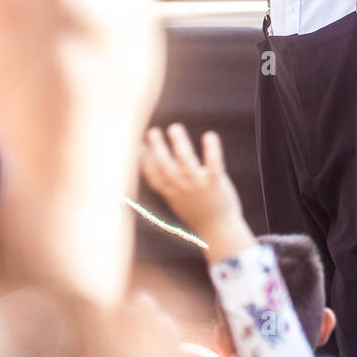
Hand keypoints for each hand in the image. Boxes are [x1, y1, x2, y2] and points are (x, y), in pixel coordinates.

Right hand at [141, 124, 252, 258]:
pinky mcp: (216, 183)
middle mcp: (181, 188)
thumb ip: (166, 184)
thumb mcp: (177, 199)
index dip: (144, 161)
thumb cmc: (197, 211)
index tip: (138, 145)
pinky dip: (212, 150)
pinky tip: (210, 135)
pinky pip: (213, 164)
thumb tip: (154, 166)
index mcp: (171, 193)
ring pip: (186, 163)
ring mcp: (198, 186)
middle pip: (166, 167)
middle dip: (157, 149)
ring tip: (174, 128)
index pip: (154, 176)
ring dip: (179, 144)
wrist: (219, 229)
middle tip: (153, 131)